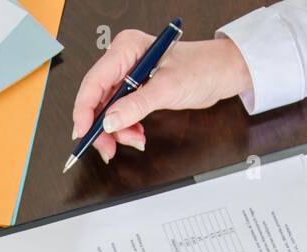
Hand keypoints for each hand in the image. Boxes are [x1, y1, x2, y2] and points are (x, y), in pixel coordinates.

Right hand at [72, 34, 252, 161]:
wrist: (222, 73)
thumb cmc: (202, 68)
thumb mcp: (168, 89)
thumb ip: (136, 106)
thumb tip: (109, 122)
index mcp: (126, 48)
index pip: (94, 82)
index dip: (84, 110)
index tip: (83, 133)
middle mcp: (123, 60)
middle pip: (96, 99)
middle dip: (101, 126)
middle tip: (108, 148)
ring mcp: (128, 75)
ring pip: (107, 110)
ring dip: (117, 131)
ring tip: (136, 139)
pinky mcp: (135, 90)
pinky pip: (120, 113)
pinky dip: (126, 128)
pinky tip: (138, 134)